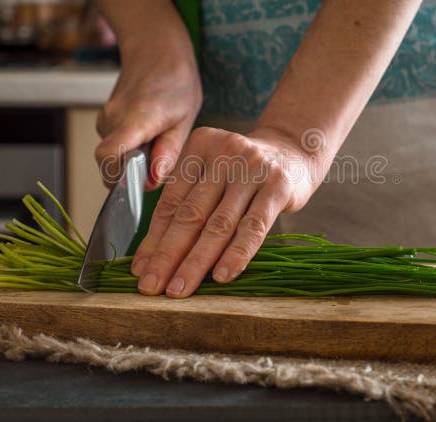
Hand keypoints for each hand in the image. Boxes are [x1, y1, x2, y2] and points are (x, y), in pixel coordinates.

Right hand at [95, 45, 201, 188]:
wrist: (155, 49)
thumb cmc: (175, 80)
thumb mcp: (185, 118)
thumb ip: (169, 152)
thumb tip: (153, 181)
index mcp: (135, 118)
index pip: (108, 155)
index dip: (118, 177)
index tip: (139, 181)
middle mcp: (113, 119)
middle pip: (111, 164)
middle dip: (133, 173)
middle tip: (159, 158)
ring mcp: (105, 119)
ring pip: (113, 157)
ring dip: (134, 160)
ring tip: (158, 139)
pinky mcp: (104, 121)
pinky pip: (115, 147)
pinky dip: (130, 149)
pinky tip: (149, 134)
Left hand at [130, 126, 318, 297]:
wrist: (295, 151)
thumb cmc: (245, 172)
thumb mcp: (213, 174)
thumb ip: (186, 204)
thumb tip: (150, 258)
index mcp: (200, 147)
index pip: (172, 201)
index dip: (154, 238)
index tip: (140, 270)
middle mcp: (224, 153)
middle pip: (191, 213)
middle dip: (168, 255)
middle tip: (152, 286)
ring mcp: (252, 168)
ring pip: (219, 224)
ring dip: (196, 261)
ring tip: (180, 289)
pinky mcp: (278, 185)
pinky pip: (254, 227)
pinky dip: (236, 254)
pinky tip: (221, 276)